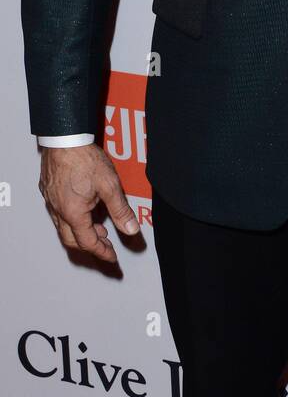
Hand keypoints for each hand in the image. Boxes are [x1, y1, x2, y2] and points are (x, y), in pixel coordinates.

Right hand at [38, 143, 139, 263]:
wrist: (64, 139)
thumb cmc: (83, 158)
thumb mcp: (109, 186)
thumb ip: (120, 210)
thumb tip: (131, 229)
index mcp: (73, 214)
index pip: (88, 243)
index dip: (102, 252)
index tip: (112, 257)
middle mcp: (58, 211)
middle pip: (72, 240)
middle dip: (91, 246)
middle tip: (106, 244)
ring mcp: (51, 201)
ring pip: (64, 227)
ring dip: (82, 232)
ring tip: (99, 227)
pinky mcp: (48, 191)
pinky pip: (59, 213)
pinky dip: (73, 219)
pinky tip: (84, 208)